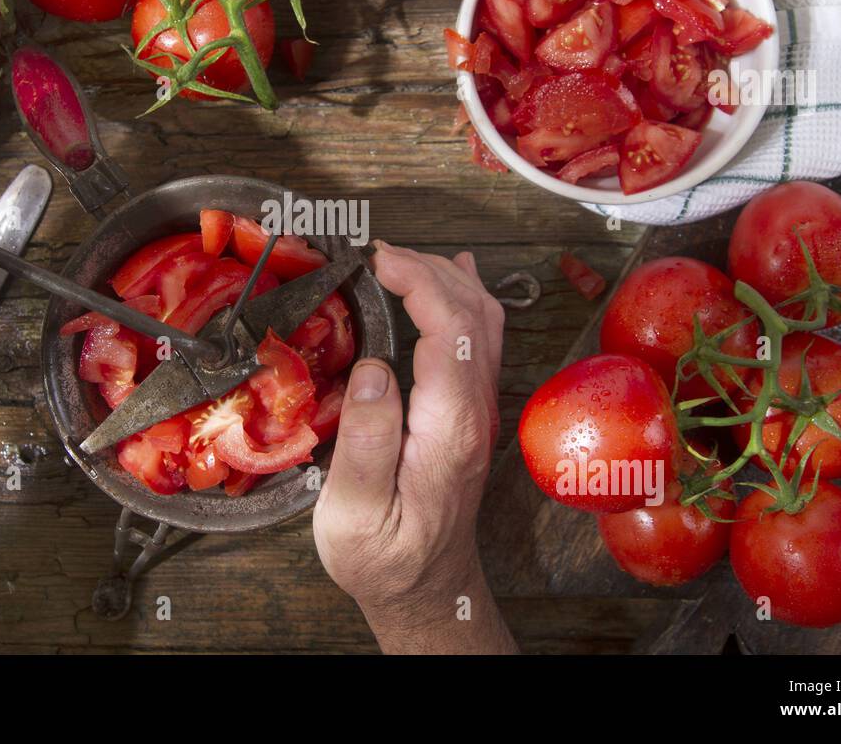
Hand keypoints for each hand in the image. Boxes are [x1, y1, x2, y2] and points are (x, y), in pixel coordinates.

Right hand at [313, 241, 516, 653]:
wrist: (425, 588)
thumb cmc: (384, 556)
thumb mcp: (356, 514)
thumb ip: (367, 444)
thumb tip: (373, 372)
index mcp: (449, 428)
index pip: (452, 330)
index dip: (420, 282)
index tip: (379, 259)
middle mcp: (474, 413)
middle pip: (473, 315)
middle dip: (429, 269)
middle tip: (377, 253)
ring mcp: (477, 411)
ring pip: (484, 323)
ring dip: (447, 279)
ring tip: (401, 260)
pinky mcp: (468, 414)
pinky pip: (480, 340)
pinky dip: (462, 298)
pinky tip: (450, 278)